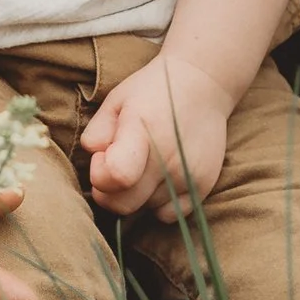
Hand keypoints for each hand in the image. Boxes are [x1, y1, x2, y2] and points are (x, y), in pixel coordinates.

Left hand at [80, 54, 234, 220]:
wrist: (203, 84)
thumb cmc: (152, 92)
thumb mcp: (117, 100)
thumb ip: (97, 132)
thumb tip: (95, 160)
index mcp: (143, 130)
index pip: (116, 176)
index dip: (99, 174)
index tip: (102, 158)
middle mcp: (168, 157)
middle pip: (125, 205)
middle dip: (110, 192)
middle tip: (116, 167)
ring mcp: (188, 174)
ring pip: (145, 209)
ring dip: (137, 194)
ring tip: (145, 164)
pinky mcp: (203, 185)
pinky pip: (169, 215)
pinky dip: (159, 203)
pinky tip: (160, 178)